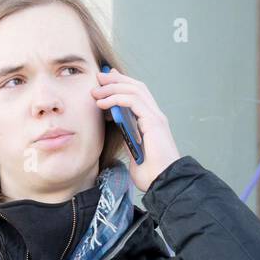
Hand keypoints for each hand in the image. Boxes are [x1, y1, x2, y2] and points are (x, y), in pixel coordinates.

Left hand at [91, 67, 181, 193]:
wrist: (163, 182)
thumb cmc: (150, 174)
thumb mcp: (133, 153)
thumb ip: (128, 140)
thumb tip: (118, 134)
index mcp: (150, 121)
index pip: (136, 94)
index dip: (120, 84)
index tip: (103, 82)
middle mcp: (155, 115)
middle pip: (136, 87)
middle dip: (115, 79)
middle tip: (98, 77)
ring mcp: (155, 117)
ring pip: (134, 90)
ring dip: (113, 87)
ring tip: (95, 92)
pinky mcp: (153, 121)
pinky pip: (133, 101)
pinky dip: (116, 98)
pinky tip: (102, 103)